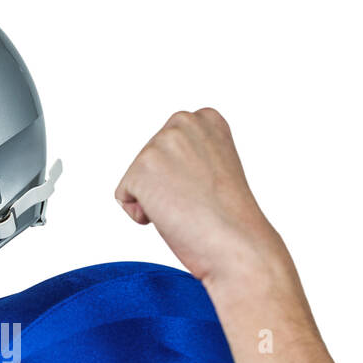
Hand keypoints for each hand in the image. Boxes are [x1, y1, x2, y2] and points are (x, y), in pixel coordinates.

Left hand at [114, 108, 288, 288]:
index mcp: (206, 118)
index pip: (168, 147)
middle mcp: (183, 122)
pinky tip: (172, 216)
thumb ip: (190, 153)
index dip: (182, 176)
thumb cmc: (230, 217)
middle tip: (196, 201)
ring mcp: (161, 143)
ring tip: (187, 208)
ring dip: (155, 200)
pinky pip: (124, 197)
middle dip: (165, 186)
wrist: (238, 243)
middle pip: (148, 160)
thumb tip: (163, 165)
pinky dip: (141, 215)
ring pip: (136, 178)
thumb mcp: (214, 167)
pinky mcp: (141, 169)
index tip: (207, 188)